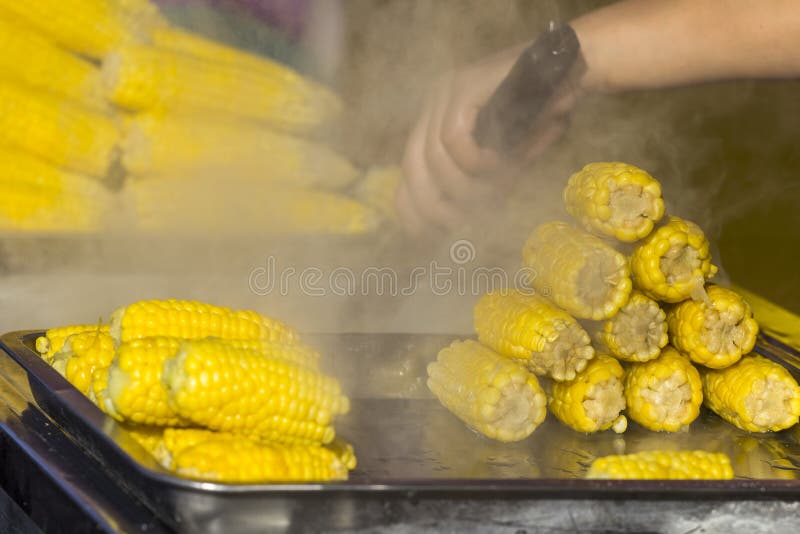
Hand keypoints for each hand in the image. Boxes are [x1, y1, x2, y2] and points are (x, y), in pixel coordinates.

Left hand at [397, 44, 580, 235]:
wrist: (576, 70)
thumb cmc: (542, 119)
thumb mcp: (506, 162)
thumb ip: (480, 186)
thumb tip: (460, 227)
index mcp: (434, 124)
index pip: (406, 175)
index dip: (413, 212)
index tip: (433, 238)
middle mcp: (431, 106)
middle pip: (412, 169)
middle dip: (435, 206)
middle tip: (464, 225)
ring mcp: (444, 93)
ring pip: (433, 158)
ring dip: (466, 186)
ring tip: (497, 191)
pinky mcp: (463, 85)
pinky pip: (454, 138)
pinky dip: (476, 162)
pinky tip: (501, 165)